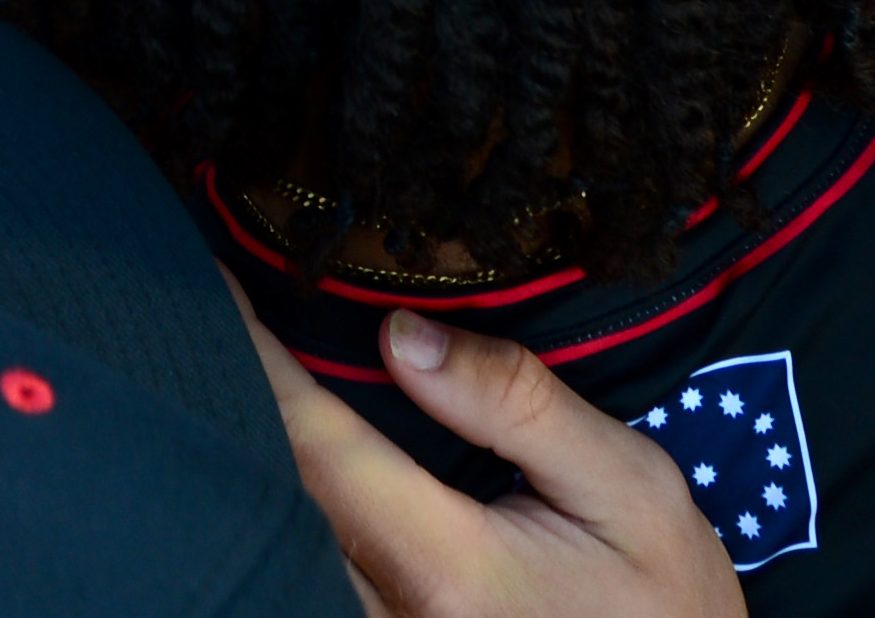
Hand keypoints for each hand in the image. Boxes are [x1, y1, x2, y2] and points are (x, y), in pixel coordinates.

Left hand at [234, 280, 743, 617]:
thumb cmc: (667, 596)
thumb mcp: (628, 484)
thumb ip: (514, 402)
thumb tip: (398, 333)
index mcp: (451, 570)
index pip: (317, 447)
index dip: (254, 362)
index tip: (207, 288)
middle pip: (282, 497)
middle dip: (245, 404)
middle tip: (216, 313)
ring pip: (291, 541)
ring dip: (263, 458)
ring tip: (249, 369)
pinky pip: (318, 569)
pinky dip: (299, 507)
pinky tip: (296, 453)